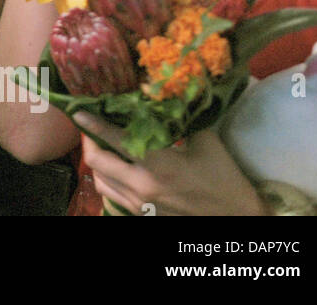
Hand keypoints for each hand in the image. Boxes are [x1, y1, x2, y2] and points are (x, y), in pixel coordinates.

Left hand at [75, 112, 268, 215]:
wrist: (237, 219)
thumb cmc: (224, 180)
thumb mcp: (207, 143)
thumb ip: (181, 121)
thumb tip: (167, 97)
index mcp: (157, 165)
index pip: (114, 139)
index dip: (93, 124)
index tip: (79, 112)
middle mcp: (142, 186)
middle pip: (96, 161)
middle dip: (89, 142)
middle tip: (90, 129)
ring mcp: (140, 205)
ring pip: (100, 181)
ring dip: (97, 163)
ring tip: (103, 148)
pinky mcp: (142, 216)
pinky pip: (112, 198)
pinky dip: (108, 182)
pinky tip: (116, 172)